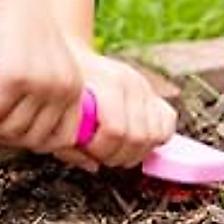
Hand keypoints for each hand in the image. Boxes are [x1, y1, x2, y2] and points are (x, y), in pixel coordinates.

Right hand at [0, 0, 85, 154]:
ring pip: (10, 129)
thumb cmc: (17, 29)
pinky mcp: (14, 78)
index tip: (7, 130)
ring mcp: (40, 85)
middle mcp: (63, 89)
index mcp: (75, 88)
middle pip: (33, 139)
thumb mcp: (45, 63)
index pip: (61, 138)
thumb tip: (37, 134)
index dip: (31, 142)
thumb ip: (47, 93)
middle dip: (4, 136)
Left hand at [53, 47, 177, 170]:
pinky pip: (167, 123)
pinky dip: (154, 138)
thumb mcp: (56, 110)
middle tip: (99, 154)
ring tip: (113, 149)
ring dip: (135, 152)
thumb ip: (67, 140)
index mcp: (103, 81)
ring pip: (154, 134)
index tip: (86, 149)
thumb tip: (92, 166)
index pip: (116, 130)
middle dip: (117, 155)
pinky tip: (131, 139)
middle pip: (137, 137)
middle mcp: (129, 81)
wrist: (69, 57)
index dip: (101, 150)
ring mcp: (143, 86)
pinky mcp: (151, 92)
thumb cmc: (61, 88)